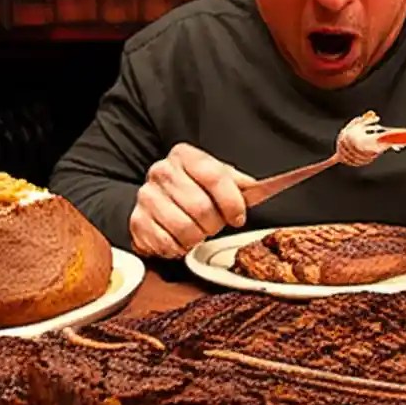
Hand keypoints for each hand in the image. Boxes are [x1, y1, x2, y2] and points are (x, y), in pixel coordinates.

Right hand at [130, 143, 255, 257]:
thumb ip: (240, 183)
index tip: (238, 217)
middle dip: (214, 224)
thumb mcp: (218, 179)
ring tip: (197, 233)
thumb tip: (268, 187)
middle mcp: (162, 171)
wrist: (156, 199)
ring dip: (197, 238)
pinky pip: (165, 243)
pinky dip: (178, 248)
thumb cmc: (193, 189)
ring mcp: (147, 196)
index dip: (232, 202)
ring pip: (184, 228)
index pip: (215, 176)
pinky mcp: (137, 220)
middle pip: (200, 206)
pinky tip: (180, 240)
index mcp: (185, 156)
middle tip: (214, 226)